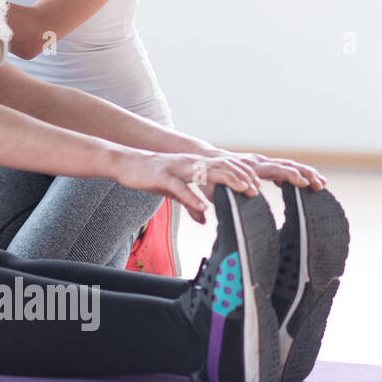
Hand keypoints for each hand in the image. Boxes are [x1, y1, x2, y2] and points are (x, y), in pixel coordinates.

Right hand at [111, 150, 262, 224]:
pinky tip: (204, 208)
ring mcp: (176, 168)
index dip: (242, 174)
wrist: (125, 163)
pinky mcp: (162, 177)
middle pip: (222, 166)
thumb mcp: (173, 190)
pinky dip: (194, 199)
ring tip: (242, 191)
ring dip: (228, 181)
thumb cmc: (149, 174)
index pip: (224, 165)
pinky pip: (180, 188)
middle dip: (242, 177)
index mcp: (193, 164)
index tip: (256, 186)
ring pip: (207, 172)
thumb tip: (204, 218)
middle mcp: (189, 163)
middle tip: (256, 190)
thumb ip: (190, 202)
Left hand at [199, 148, 326, 190]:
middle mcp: (257, 162)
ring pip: (288, 165)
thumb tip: (217, 212)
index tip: (304, 184)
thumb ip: (221, 196)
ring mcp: (262, 162)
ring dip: (306, 173)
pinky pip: (285, 168)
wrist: (208, 159)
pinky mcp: (265, 166)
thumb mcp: (212, 188)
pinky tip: (312, 184)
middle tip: (319, 184)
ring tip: (322, 184)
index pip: (273, 169)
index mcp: (248, 168)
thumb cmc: (211, 177)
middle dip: (304, 174)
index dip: (289, 176)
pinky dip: (299, 174)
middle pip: (286, 166)